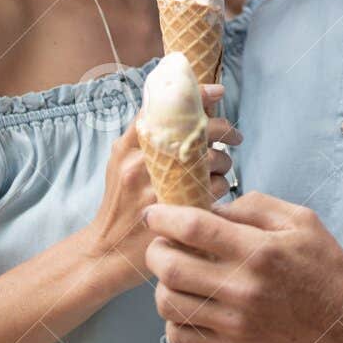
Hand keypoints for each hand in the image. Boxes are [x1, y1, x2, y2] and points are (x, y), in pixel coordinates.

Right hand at [85, 85, 237, 290]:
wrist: (107, 250)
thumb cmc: (119, 204)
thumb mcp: (120, 164)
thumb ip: (142, 139)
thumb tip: (177, 110)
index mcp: (128, 147)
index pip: (163, 107)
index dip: (195, 94)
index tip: (217, 91)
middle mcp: (140, 163)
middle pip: (196, 131)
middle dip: (223, 130)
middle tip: (235, 136)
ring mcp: (158, 187)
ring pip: (210, 161)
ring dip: (224, 162)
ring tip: (222, 169)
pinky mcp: (176, 211)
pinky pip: (214, 189)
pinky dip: (221, 187)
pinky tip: (214, 192)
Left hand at [145, 192, 342, 342]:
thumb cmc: (326, 268)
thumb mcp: (300, 221)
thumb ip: (254, 207)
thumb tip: (211, 207)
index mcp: (259, 250)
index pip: (193, 227)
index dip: (163, 216)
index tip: (155, 213)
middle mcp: (243, 288)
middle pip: (169, 266)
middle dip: (156, 250)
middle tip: (163, 245)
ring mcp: (236, 324)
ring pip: (168, 303)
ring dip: (163, 286)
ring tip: (176, 278)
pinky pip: (179, 340)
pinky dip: (173, 322)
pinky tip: (189, 309)